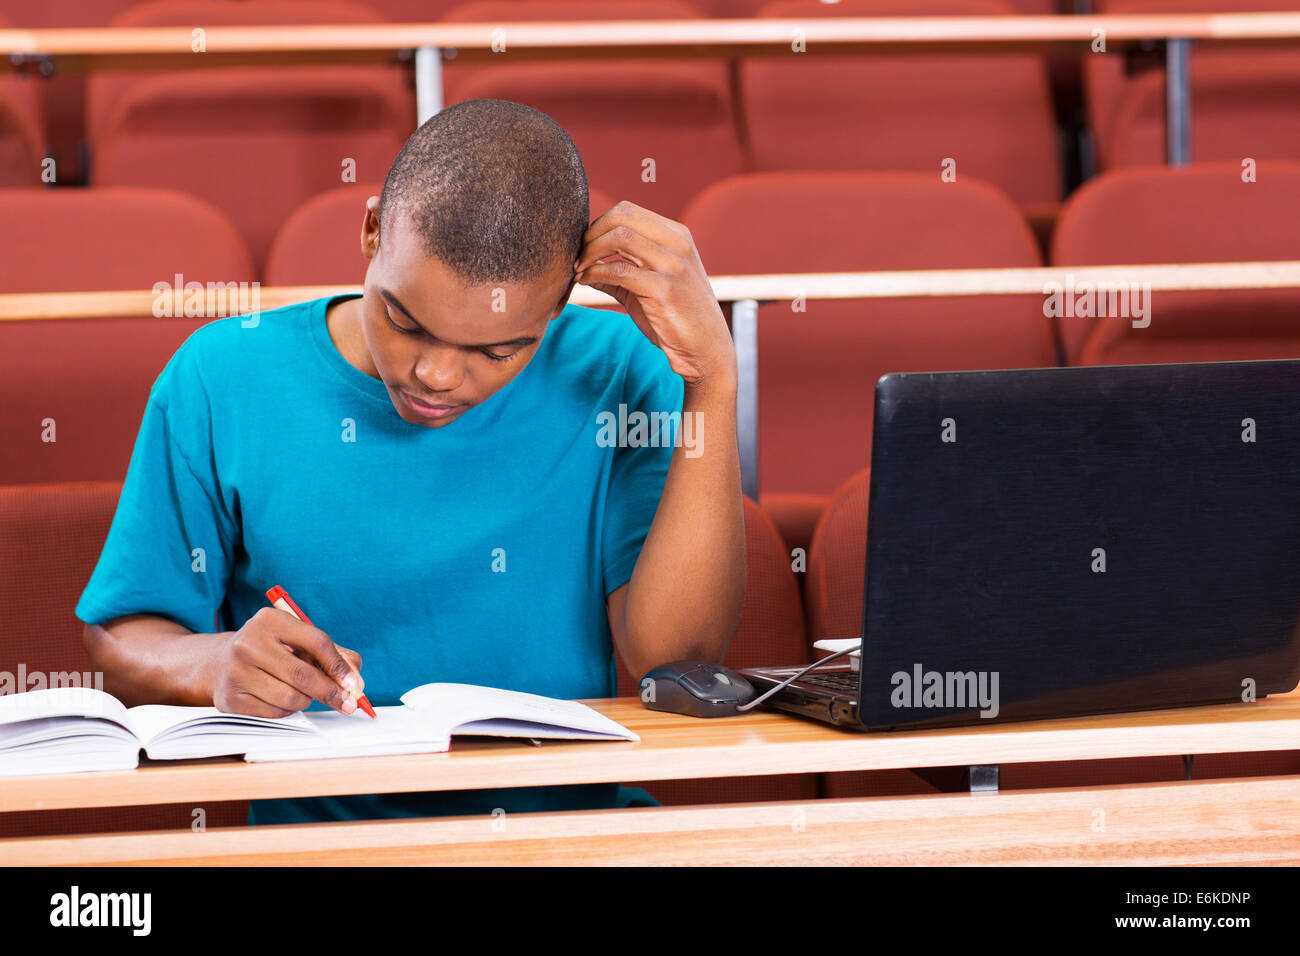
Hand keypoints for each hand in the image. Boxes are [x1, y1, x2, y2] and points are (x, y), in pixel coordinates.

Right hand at [207, 607, 364, 717]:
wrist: (221, 662)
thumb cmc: (272, 650)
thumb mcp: (300, 640)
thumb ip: (335, 655)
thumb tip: (356, 683)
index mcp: (271, 620)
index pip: (317, 642)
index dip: (339, 666)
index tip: (353, 684)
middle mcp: (249, 643)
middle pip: (303, 675)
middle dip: (331, 692)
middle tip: (347, 704)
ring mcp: (236, 671)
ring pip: (290, 698)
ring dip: (306, 701)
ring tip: (302, 692)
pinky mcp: (230, 698)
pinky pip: (274, 712)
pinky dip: (288, 710)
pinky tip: (282, 698)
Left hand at [574, 201, 736, 389]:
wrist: (706, 351)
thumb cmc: (678, 320)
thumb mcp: (651, 288)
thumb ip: (620, 273)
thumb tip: (584, 267)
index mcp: (677, 236)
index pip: (627, 210)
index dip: (598, 224)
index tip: (585, 247)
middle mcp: (678, 243)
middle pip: (621, 217)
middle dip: (591, 234)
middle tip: (578, 257)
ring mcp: (673, 264)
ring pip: (618, 237)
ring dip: (590, 252)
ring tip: (579, 270)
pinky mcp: (664, 289)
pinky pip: (618, 270)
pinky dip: (595, 273)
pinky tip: (586, 282)